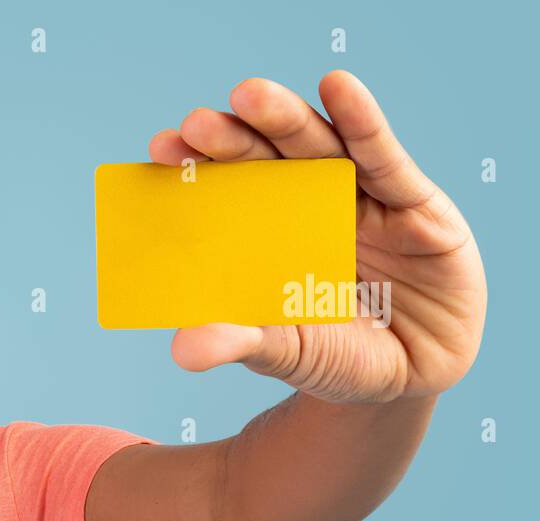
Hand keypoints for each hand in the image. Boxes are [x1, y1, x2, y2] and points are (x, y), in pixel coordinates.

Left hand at [151, 70, 485, 403]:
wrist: (416, 376)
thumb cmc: (339, 357)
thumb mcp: (286, 352)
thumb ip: (240, 343)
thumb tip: (182, 349)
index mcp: (266, 236)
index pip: (225, 193)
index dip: (195, 169)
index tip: (159, 151)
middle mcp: (307, 206)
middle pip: (266, 161)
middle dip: (231, 139)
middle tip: (195, 124)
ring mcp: (359, 198)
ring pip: (319, 149)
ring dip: (285, 120)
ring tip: (249, 96)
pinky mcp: (412, 201)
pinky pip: (385, 159)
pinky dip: (361, 122)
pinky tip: (337, 88)